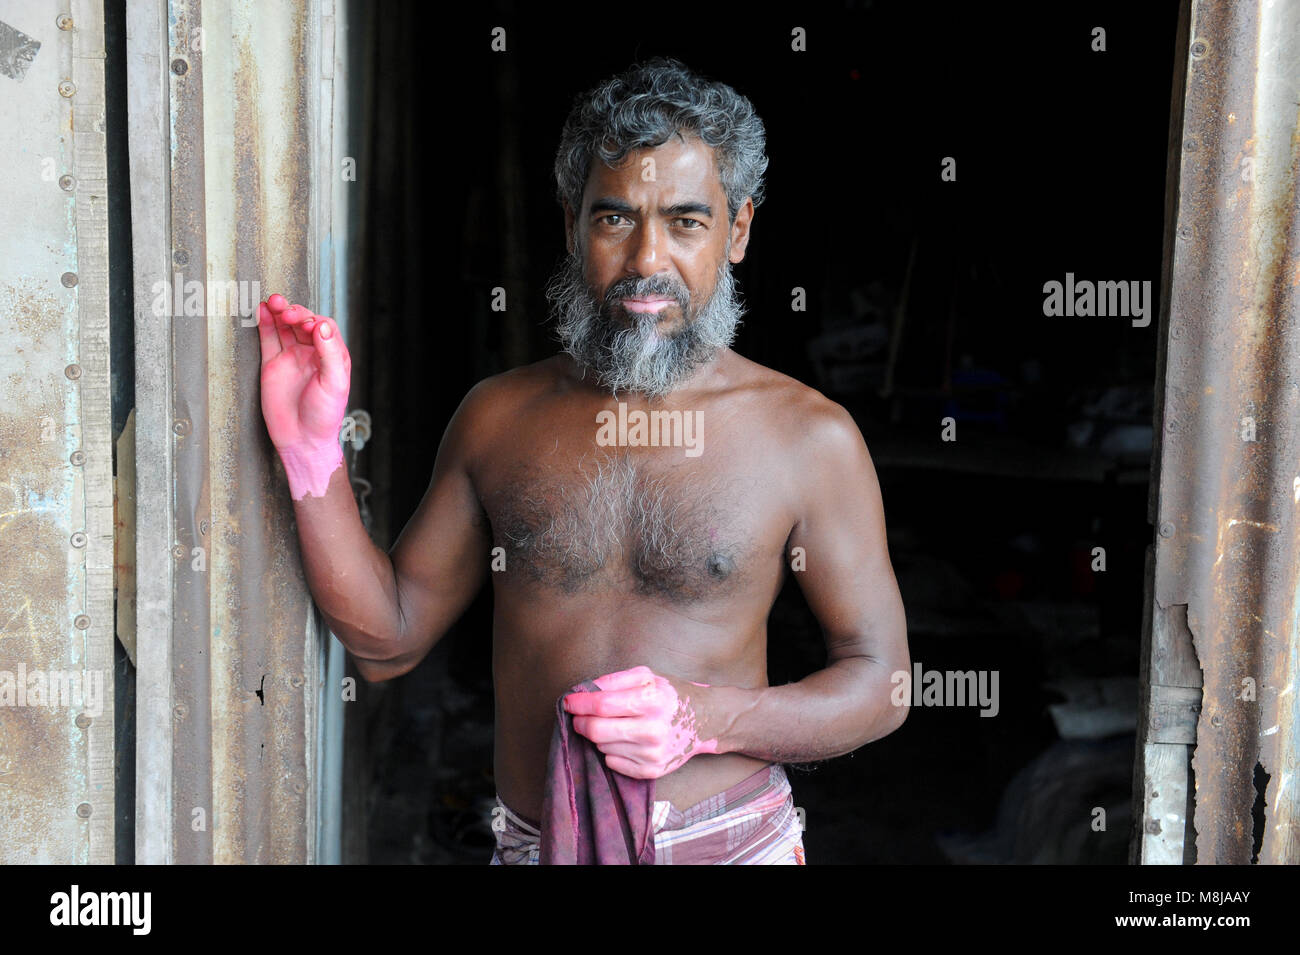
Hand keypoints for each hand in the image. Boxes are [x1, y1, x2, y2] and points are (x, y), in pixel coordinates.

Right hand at [256, 293, 350, 498]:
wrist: (303, 440)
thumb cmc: (325, 416)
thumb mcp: (335, 384)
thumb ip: (330, 354)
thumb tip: (322, 326)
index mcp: (332, 356)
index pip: (324, 327)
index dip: (314, 320)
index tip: (307, 324)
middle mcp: (312, 354)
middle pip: (303, 323)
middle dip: (295, 313)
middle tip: (286, 311)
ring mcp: (291, 358)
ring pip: (284, 327)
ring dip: (279, 312)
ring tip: (273, 301)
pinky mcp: (272, 365)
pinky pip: (268, 339)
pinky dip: (265, 324)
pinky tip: (262, 310)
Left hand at [563, 665, 718, 779]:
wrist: (705, 720)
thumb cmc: (671, 695)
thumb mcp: (647, 676)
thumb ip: (614, 680)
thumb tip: (584, 691)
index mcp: (651, 700)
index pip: (602, 705)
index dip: (579, 704)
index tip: (567, 702)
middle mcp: (653, 729)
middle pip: (596, 730)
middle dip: (581, 722)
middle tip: (580, 717)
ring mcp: (652, 753)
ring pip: (602, 747)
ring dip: (598, 736)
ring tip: (613, 726)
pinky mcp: (652, 771)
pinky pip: (613, 763)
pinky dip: (611, 751)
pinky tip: (624, 740)